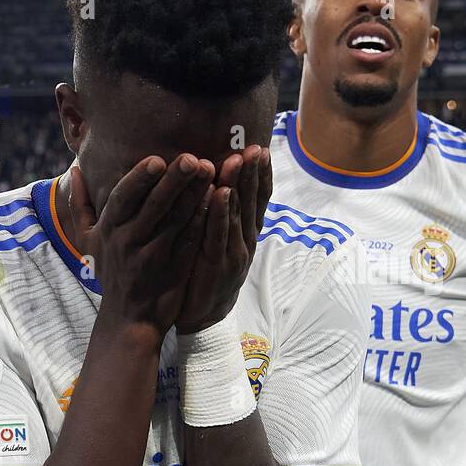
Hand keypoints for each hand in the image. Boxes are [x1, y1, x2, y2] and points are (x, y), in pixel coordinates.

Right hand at [69, 154, 213, 340]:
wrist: (129, 319)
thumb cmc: (110, 271)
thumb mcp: (87, 241)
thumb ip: (80, 205)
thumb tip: (74, 170)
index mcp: (108, 229)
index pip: (123, 198)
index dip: (139, 179)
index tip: (156, 159)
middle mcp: (128, 241)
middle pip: (153, 206)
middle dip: (173, 181)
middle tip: (192, 158)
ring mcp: (152, 256)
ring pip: (175, 221)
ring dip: (194, 195)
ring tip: (210, 171)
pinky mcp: (174, 269)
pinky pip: (189, 241)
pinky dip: (202, 221)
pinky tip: (217, 202)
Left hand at [175, 145, 271, 332]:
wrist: (203, 318)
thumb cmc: (207, 274)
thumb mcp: (220, 242)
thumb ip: (224, 215)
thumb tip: (221, 182)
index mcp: (247, 232)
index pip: (259, 198)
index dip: (262, 174)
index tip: (261, 149)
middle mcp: (246, 239)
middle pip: (254, 200)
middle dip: (254, 172)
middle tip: (255, 147)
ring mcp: (235, 252)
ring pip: (240, 213)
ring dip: (240, 185)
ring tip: (239, 160)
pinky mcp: (219, 264)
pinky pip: (220, 233)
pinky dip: (222, 212)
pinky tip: (221, 193)